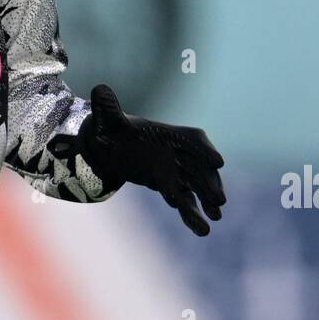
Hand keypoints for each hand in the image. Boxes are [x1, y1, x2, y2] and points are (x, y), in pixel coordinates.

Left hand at [67, 83, 225, 236]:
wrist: (110, 146)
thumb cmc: (112, 129)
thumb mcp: (106, 119)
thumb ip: (107, 107)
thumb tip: (98, 89)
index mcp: (167, 133)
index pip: (192, 139)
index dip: (204, 150)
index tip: (218, 162)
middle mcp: (177, 153)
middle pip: (200, 167)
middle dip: (210, 182)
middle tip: (219, 200)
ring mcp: (176, 171)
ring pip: (195, 187)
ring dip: (205, 201)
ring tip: (215, 218)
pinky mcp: (170, 187)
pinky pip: (184, 201)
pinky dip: (192, 214)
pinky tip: (202, 230)